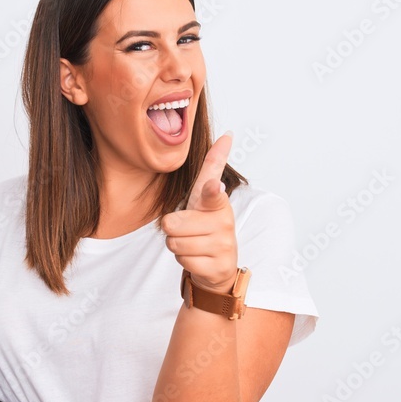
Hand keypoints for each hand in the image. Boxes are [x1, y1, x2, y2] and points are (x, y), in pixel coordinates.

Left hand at [161, 132, 238, 291]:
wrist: (219, 264)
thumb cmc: (206, 224)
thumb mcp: (206, 196)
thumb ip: (213, 166)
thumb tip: (228, 134)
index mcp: (218, 202)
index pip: (212, 194)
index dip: (210, 191)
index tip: (213, 186)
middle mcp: (224, 222)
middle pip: (173, 223)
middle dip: (173, 228)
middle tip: (188, 229)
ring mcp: (223, 245)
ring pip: (175, 243)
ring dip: (178, 244)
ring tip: (193, 242)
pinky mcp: (218, 266)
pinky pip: (183, 260)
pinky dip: (185, 260)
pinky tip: (198, 257)